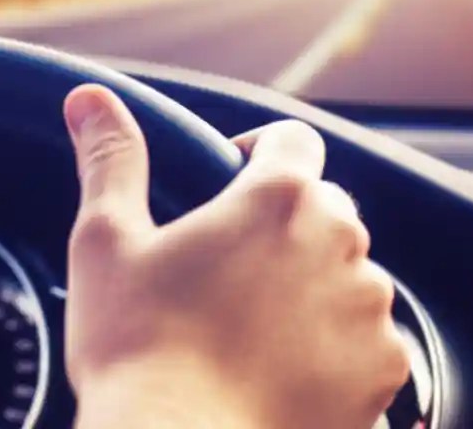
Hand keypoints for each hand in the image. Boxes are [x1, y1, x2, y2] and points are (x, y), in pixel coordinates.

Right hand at [62, 85, 409, 428]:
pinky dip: (334, 349)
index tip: (228, 185)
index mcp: (278, 198)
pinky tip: (280, 372)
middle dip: (283, 227)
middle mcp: (339, 244)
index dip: (258, 154)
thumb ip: (111, 159)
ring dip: (312, 287)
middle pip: (324, 209)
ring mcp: (368, 311)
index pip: (292, 141)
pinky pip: (367, 342)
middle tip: (224, 272)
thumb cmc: (137, 350)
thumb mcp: (106, 243)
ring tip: (250, 330)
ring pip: (348, 275)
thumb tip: (89, 99)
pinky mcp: (382, 373)